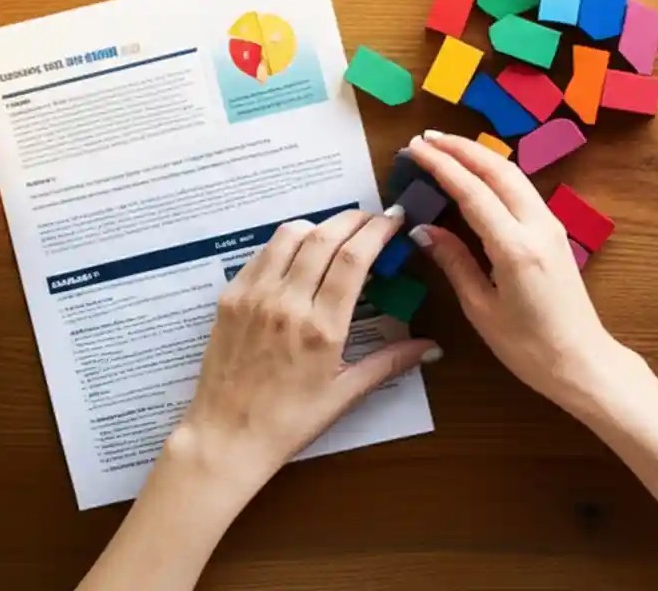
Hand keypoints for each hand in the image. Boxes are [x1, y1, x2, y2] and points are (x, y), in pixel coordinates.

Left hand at [168, 208, 439, 497]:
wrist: (226, 438)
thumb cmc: (289, 422)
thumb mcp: (346, 394)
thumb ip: (390, 362)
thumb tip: (431, 347)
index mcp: (322, 329)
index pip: (354, 259)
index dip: (378, 231)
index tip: (394, 221)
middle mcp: (287, 305)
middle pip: (325, 237)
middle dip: (355, 220)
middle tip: (373, 219)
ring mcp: (255, 297)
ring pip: (290, 236)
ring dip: (320, 225)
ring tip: (337, 233)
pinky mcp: (231, 298)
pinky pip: (262, 254)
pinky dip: (286, 244)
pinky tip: (300, 255)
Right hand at [404, 130, 643, 410]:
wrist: (581, 361)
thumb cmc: (528, 347)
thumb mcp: (481, 309)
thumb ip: (454, 262)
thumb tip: (424, 229)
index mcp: (515, 248)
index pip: (472, 191)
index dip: (440, 165)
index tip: (413, 148)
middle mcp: (537, 227)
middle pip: (498, 171)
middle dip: (460, 149)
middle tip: (424, 139)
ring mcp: (551, 226)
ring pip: (514, 175)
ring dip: (479, 157)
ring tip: (445, 148)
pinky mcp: (555, 233)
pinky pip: (523, 191)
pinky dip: (496, 174)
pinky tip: (477, 174)